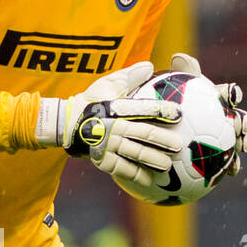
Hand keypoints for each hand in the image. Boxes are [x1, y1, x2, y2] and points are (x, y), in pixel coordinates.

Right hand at [35, 61, 183, 186]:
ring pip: (135, 152)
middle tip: (179, 146)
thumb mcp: (108, 84)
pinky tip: (150, 181)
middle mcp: (114, 126)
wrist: (66, 124)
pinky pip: (123, 169)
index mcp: (117, 108)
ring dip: (153, 160)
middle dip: (162, 139)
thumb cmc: (92, 101)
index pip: (143, 108)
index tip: (179, 114)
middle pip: (143, 133)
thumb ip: (130, 76)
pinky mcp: (102, 160)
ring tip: (167, 166)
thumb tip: (150, 65)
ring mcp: (108, 144)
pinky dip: (137, 175)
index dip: (161, 111)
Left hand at [170, 52, 246, 174]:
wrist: (162, 135)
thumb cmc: (166, 109)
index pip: (226, 93)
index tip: (231, 96)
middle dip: (243, 119)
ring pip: (238, 140)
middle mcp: (222, 118)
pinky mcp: (218, 158)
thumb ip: (176, 76)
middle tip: (239, 124)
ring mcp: (223, 139)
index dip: (232, 93)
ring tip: (241, 147)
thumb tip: (179, 58)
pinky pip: (227, 163)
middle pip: (238, 116)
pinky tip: (231, 172)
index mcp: (213, 100)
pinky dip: (232, 166)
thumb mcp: (167, 91)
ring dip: (243, 142)